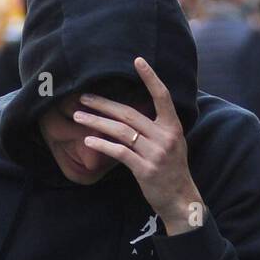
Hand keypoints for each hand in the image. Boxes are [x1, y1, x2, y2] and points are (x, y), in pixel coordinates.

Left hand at [76, 57, 205, 234]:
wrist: (180, 199)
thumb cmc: (172, 170)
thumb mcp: (173, 144)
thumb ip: (156, 128)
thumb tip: (131, 114)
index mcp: (173, 127)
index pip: (162, 96)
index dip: (150, 78)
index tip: (137, 60)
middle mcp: (165, 137)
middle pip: (129, 114)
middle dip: (103, 104)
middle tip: (83, 97)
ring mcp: (155, 154)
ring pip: (121, 131)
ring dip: (96, 122)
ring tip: (78, 117)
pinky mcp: (145, 169)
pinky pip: (120, 152)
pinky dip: (102, 145)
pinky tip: (88, 140)